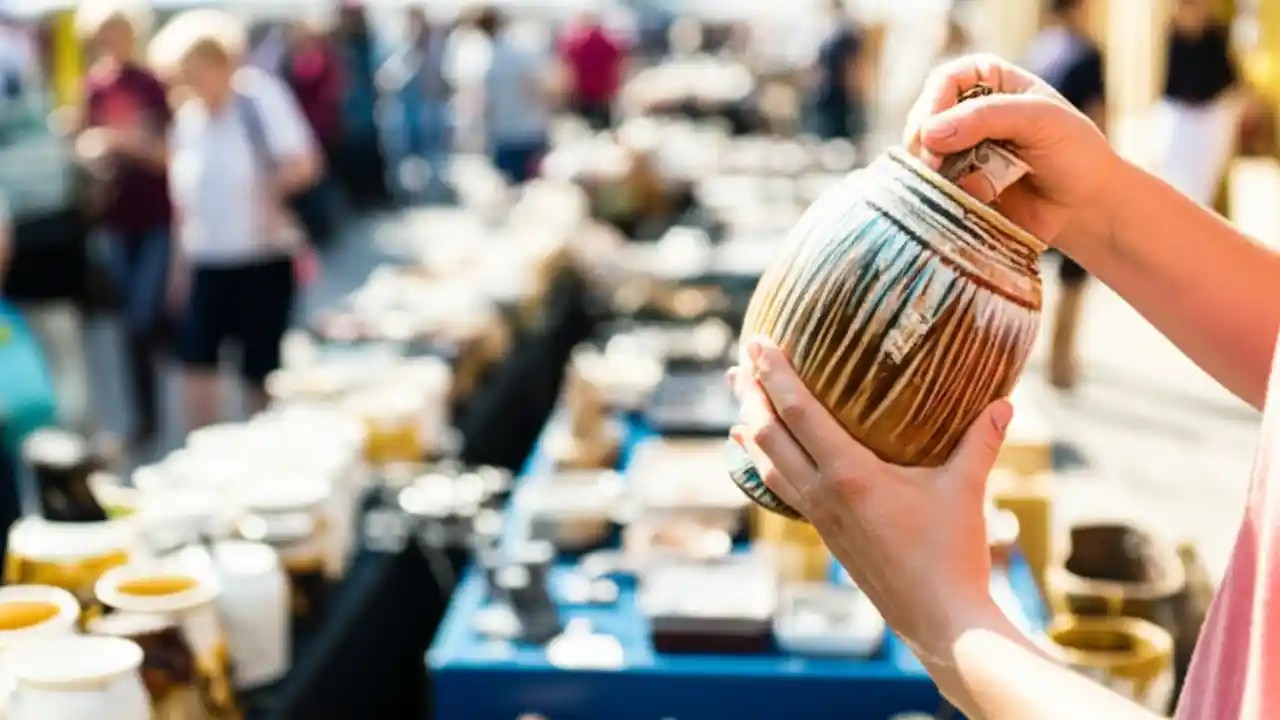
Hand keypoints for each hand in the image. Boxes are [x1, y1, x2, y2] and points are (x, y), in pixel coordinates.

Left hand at [729, 337, 1010, 655]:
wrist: (938, 621)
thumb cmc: (952, 555)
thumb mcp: (966, 489)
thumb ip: (981, 440)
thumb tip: (1005, 400)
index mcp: (849, 474)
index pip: (798, 412)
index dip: (773, 374)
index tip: (756, 342)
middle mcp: (822, 493)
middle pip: (768, 433)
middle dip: (750, 394)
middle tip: (739, 360)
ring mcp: (819, 516)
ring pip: (767, 463)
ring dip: (750, 427)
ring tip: (737, 401)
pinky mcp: (824, 533)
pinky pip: (780, 489)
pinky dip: (763, 464)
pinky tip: (760, 456)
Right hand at [903, 54, 1121, 242]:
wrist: (1086, 207)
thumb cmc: (1074, 153)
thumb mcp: (1039, 119)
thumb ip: (985, 117)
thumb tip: (929, 134)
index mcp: (991, 81)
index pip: (945, 80)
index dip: (933, 103)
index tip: (931, 132)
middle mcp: (970, 113)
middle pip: (925, 117)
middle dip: (924, 140)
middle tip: (931, 164)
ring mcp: (962, 151)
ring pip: (923, 154)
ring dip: (929, 169)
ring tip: (943, 183)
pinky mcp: (959, 185)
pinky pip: (933, 185)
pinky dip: (939, 191)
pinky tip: (956, 198)